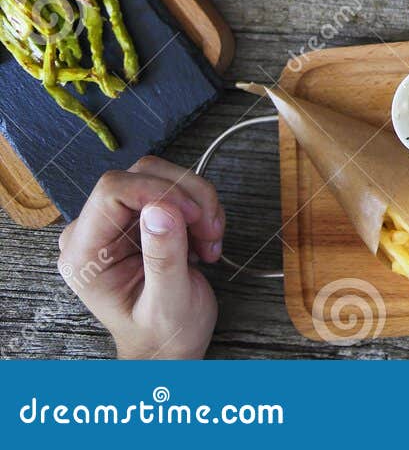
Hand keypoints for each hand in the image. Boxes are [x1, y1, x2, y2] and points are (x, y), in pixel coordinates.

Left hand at [57, 156, 224, 358]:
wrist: (167, 346)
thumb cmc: (163, 334)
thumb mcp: (168, 303)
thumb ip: (163, 258)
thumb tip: (161, 209)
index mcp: (84, 254)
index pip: (112, 191)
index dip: (158, 192)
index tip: (193, 217)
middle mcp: (93, 232)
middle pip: (140, 175)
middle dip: (186, 197)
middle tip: (210, 233)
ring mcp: (115, 223)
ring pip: (161, 175)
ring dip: (198, 201)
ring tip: (211, 240)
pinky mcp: (138, 217)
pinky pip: (174, 188)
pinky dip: (200, 207)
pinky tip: (205, 240)